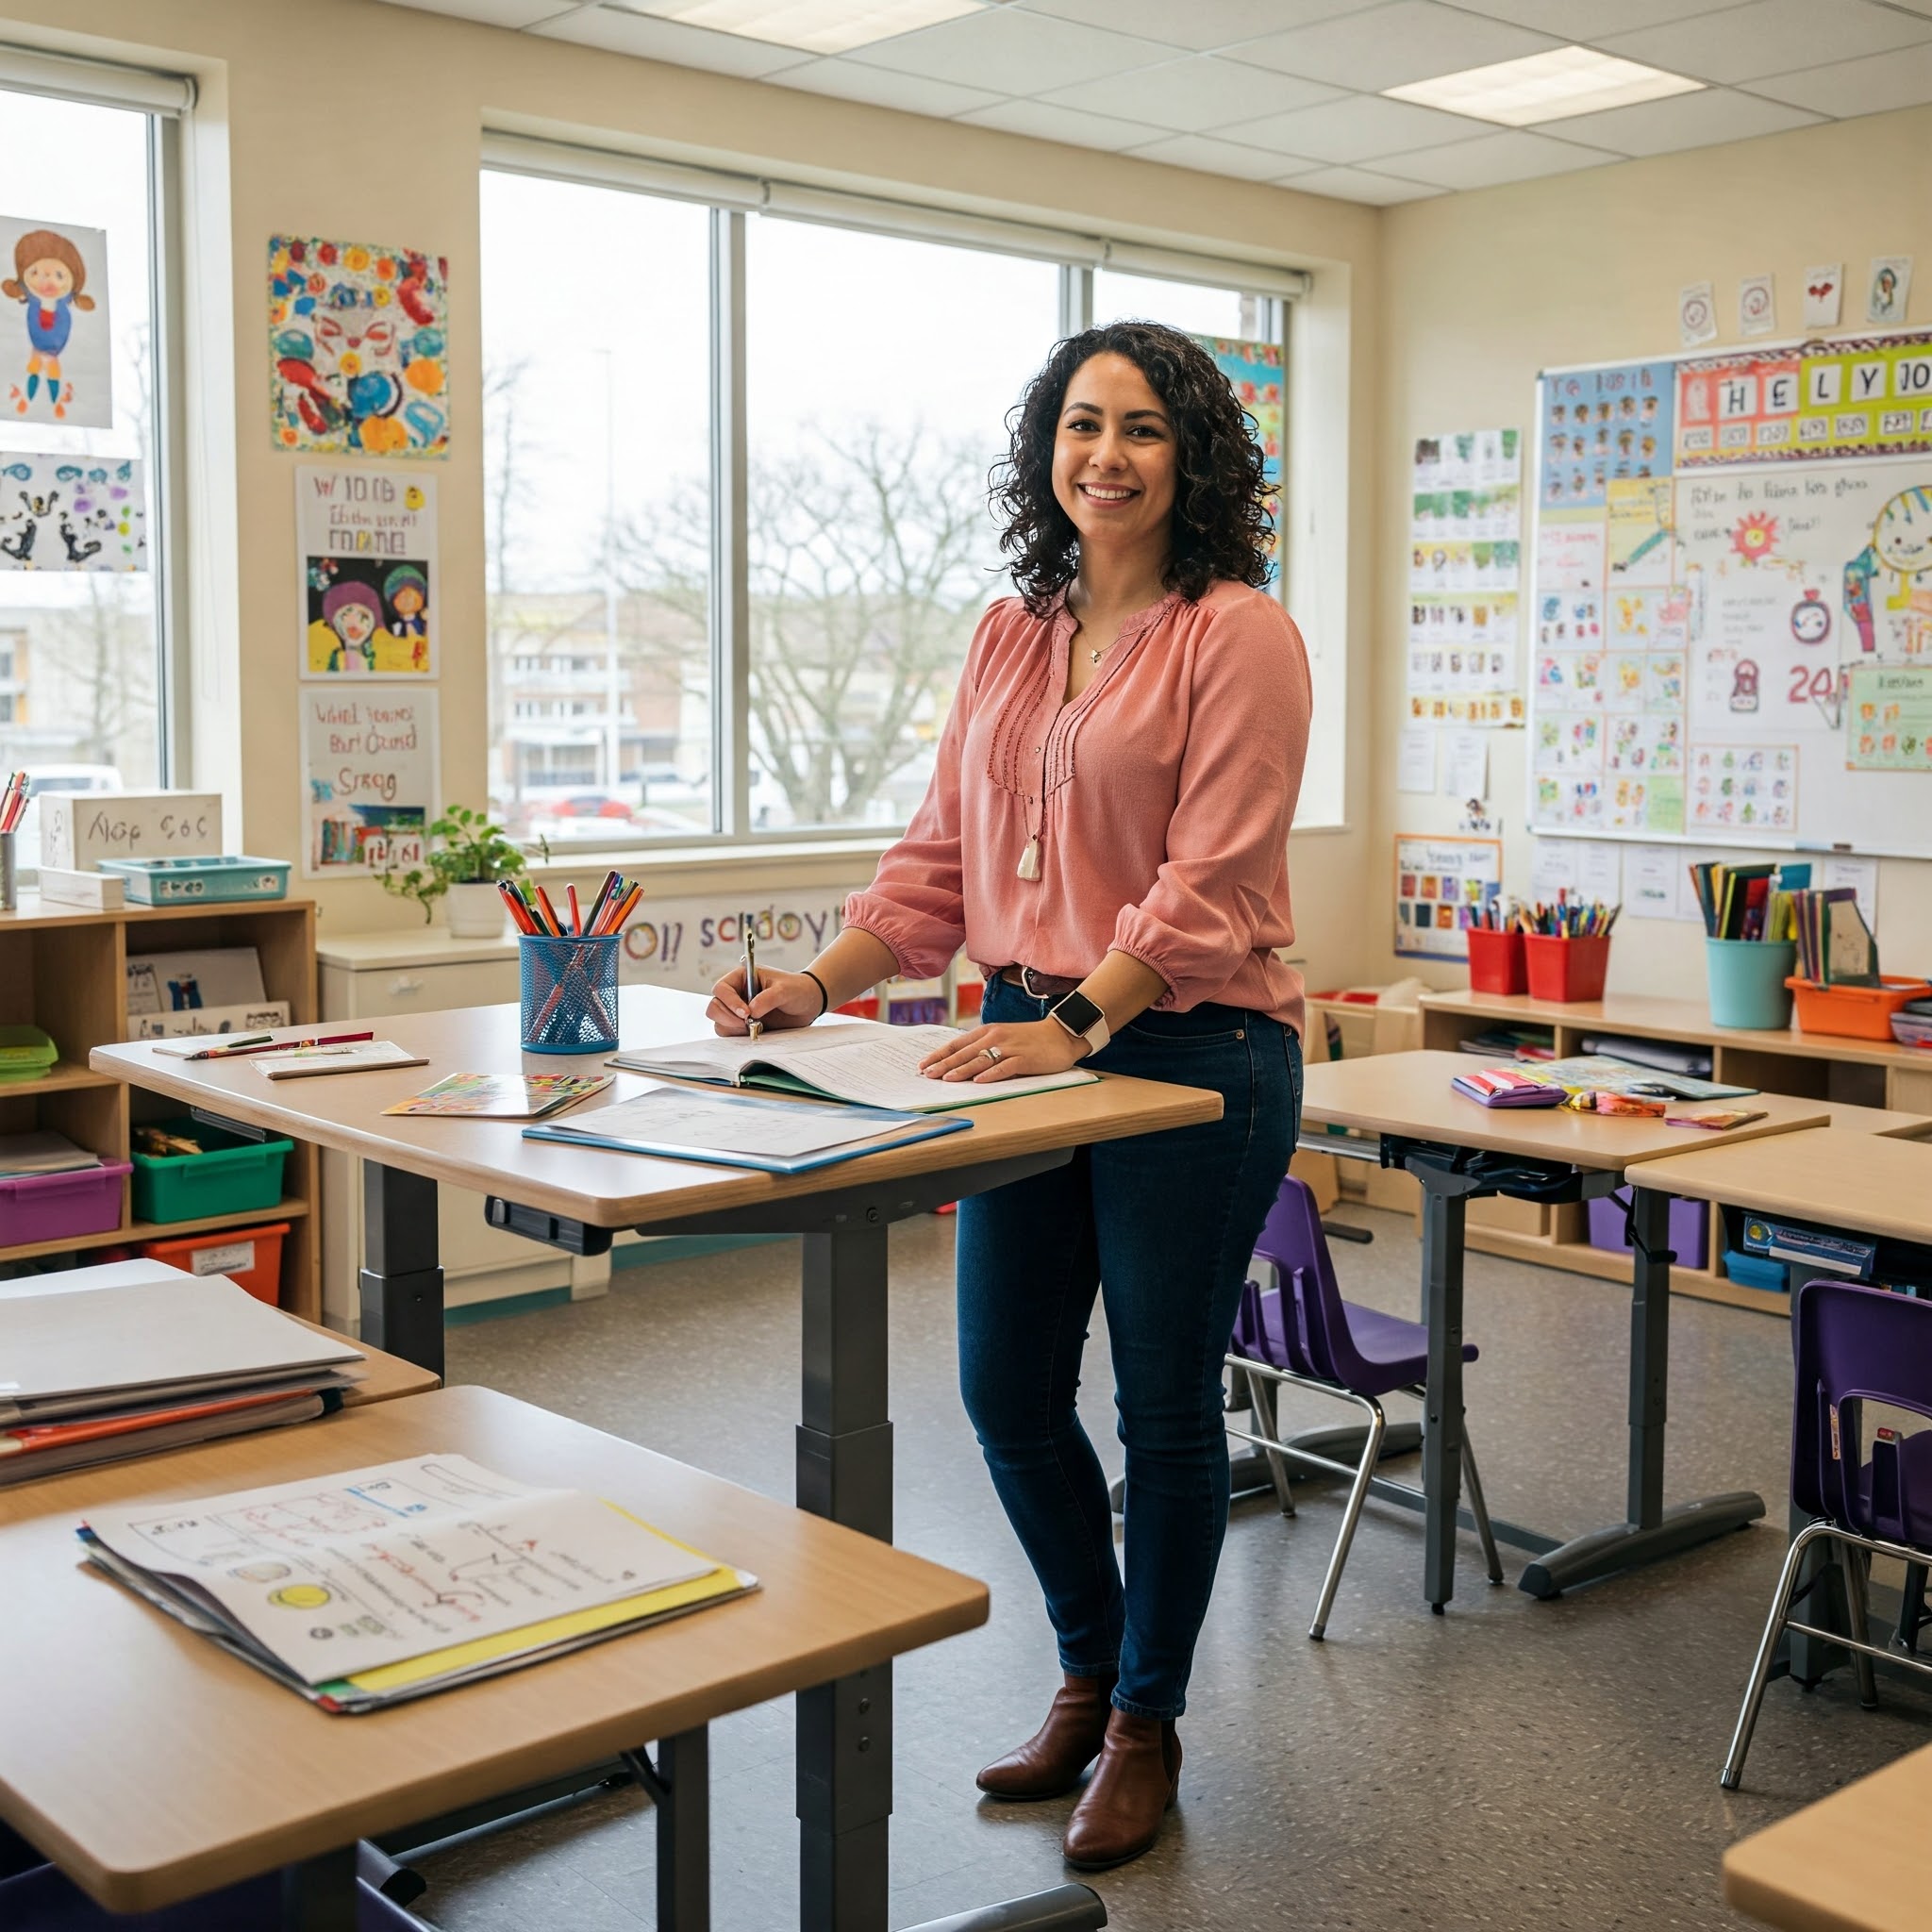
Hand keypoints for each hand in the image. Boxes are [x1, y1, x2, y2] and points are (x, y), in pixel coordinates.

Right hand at [707, 967, 823, 1036]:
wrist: (809, 1003)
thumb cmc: (796, 989)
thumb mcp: (785, 990)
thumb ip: (768, 998)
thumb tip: (751, 1011)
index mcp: (741, 978)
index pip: (721, 989)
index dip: (729, 1002)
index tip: (746, 1013)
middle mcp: (736, 994)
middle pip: (715, 1007)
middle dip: (728, 1018)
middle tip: (748, 1023)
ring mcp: (738, 1011)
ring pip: (720, 1023)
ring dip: (734, 1029)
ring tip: (756, 1027)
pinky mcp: (744, 1026)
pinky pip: (731, 1034)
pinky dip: (739, 1037)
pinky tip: (756, 1032)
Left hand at [918, 1018, 1087, 1083]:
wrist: (1062, 1034)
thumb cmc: (1031, 1039)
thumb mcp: (1003, 1038)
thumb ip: (984, 1048)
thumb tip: (960, 1064)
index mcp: (988, 1032)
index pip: (957, 1044)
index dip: (939, 1055)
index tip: (923, 1065)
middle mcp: (995, 1037)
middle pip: (964, 1053)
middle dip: (943, 1064)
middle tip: (926, 1075)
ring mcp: (1010, 1048)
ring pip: (980, 1059)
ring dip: (962, 1069)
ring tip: (946, 1079)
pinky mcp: (1024, 1058)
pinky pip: (1005, 1067)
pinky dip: (991, 1074)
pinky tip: (979, 1081)